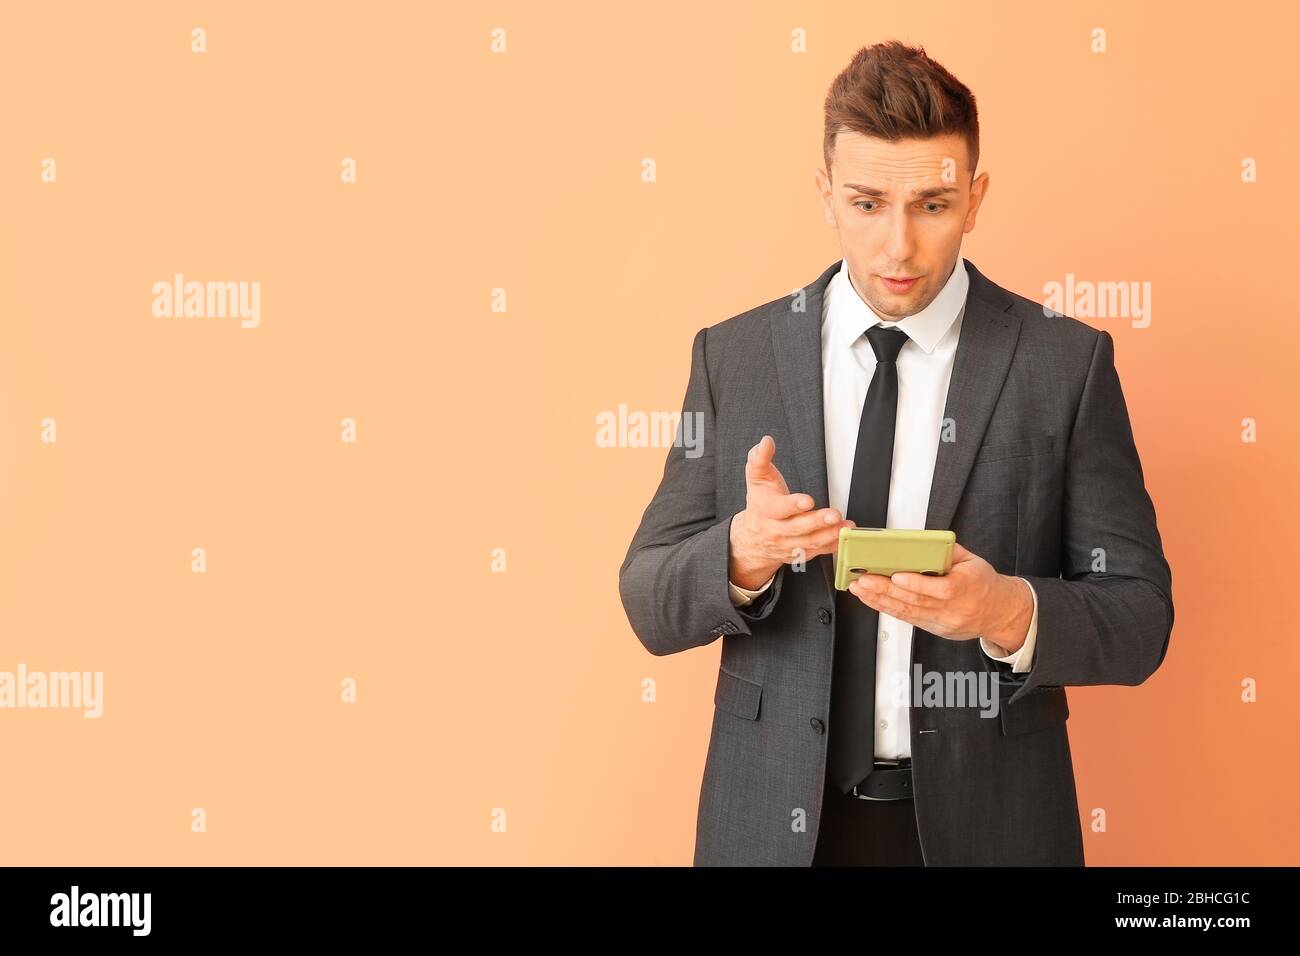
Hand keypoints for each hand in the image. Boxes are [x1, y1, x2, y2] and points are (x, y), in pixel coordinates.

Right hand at [729, 435, 853, 588]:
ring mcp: (789, 543)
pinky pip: (819, 550)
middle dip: (816, 522)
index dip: (793, 505)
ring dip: (829, 534)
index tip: (808, 501)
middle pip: (797, 527)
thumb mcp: (756, 478)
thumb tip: (766, 442)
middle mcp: (777, 530)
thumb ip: (760, 458)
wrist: (753, 537)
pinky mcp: (801, 552)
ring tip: (844, 525)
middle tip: (833, 514)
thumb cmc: (760, 502)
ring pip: (810, 542)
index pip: (779, 508)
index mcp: (767, 510)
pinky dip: (833, 545)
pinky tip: (845, 536)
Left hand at [847, 541, 1033, 651]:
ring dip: (880, 600)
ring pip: (907, 612)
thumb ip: (946, 551)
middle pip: (916, 601)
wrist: (999, 612)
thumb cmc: (983, 583)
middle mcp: (952, 609)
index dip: (916, 584)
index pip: (939, 589)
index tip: (895, 575)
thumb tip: (920, 542)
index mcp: (965, 588)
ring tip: (861, 589)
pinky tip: (872, 600)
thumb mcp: (972, 561)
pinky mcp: (934, 628)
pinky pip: (907, 619)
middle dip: (886, 590)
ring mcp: (942, 622)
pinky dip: (887, 609)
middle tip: (864, 580)